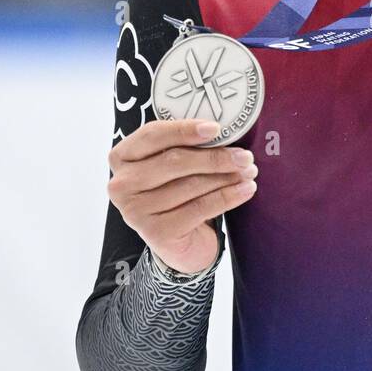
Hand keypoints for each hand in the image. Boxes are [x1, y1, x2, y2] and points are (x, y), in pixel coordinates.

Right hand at [107, 118, 257, 274]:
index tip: (216, 128)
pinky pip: (199, 208)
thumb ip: (187, 147)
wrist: (179, 242)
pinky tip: (246, 190)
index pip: (153, 135)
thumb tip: (224, 133)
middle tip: (245, 156)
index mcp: (122, 156)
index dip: (185, 130)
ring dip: (226, 177)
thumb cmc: (177, 192)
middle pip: (174, 161)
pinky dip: (227, 197)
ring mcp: (135, 210)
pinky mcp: (155, 232)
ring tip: (249, 172)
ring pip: (190, 185)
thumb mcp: (174, 166)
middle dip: (215, 157)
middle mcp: (122, 183)